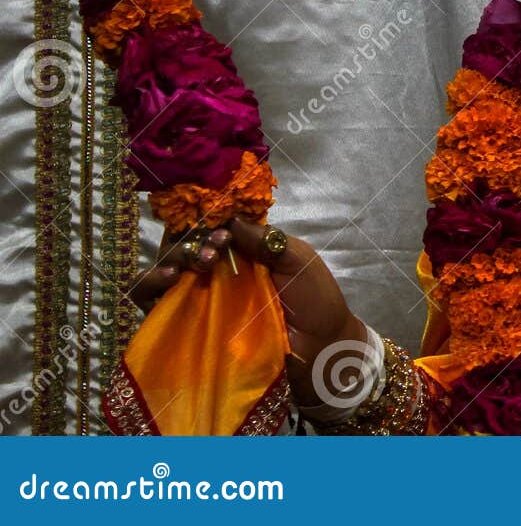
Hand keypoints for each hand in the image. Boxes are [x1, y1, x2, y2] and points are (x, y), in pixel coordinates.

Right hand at [129, 218, 364, 406]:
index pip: (211, 228)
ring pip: (164, 271)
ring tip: (181, 267)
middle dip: (190, 243)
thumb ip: (266, 240)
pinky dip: (151, 287)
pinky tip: (168, 280)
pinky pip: (155, 304)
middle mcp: (217, 272)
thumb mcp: (298, 260)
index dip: (208, 224)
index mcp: (243, 252)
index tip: (221, 231)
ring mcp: (200, 298)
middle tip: (211, 252)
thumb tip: (231, 221)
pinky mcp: (185, 325)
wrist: (319, 348)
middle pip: (184, 247)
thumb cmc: (314, 300)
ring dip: (167, 262)